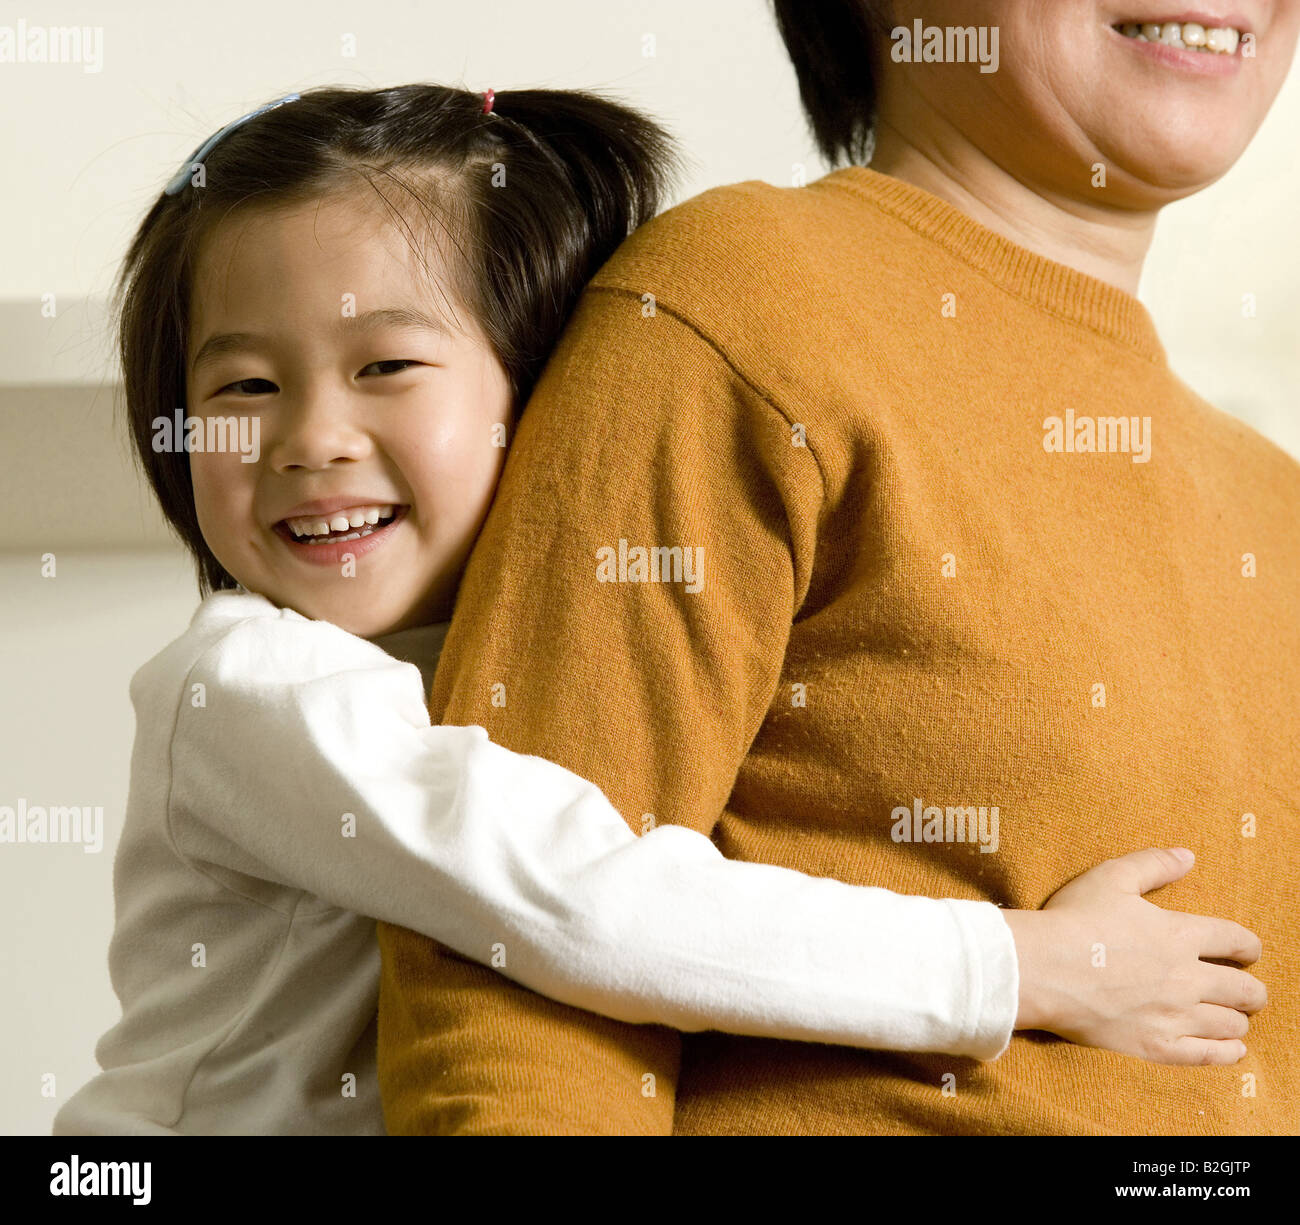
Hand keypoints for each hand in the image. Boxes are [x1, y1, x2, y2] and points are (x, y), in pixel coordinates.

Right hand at [1001, 847, 1265, 1064]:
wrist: (1041, 968)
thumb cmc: (1073, 920)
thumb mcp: (1111, 878)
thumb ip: (1153, 864)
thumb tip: (1188, 856)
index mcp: (1180, 935)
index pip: (1235, 941)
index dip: (1248, 946)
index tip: (1247, 951)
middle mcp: (1188, 978)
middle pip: (1243, 989)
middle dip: (1252, 989)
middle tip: (1248, 989)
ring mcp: (1174, 1015)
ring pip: (1230, 1023)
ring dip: (1238, 1019)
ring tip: (1233, 1016)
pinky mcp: (1156, 1044)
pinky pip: (1206, 1054)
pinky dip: (1226, 1052)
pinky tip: (1233, 1048)